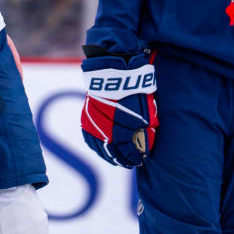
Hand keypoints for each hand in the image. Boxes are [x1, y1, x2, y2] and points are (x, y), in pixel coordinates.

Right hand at [80, 45, 157, 167]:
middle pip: (113, 151)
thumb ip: (147, 130)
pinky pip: (90, 139)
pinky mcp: (86, 117)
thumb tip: (146, 148)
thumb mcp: (147, 110)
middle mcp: (106, 126)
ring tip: (117, 159)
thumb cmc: (135, 89)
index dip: (134, 157)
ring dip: (109, 155)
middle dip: (122, 159)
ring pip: (100, 147)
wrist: (115, 70)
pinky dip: (97, 147)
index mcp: (124, 125)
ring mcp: (94, 122)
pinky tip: (103, 150)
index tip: (139, 160)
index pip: (128, 150)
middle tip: (130, 162)